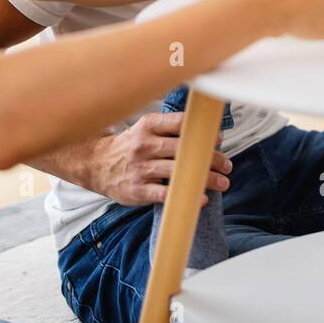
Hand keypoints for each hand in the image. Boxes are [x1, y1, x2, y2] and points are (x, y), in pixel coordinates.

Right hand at [90, 113, 231, 206]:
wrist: (96, 165)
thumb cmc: (129, 147)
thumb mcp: (144, 129)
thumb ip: (170, 129)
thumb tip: (205, 132)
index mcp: (148, 126)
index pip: (179, 124)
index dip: (202, 131)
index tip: (218, 139)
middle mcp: (144, 145)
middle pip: (184, 149)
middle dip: (210, 157)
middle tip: (227, 165)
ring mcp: (140, 168)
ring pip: (178, 171)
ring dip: (204, 178)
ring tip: (222, 182)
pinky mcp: (137, 190)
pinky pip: (164, 193)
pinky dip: (184, 196)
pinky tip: (200, 198)